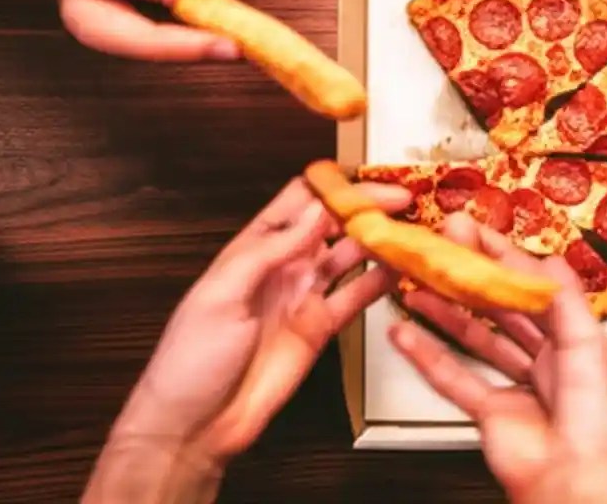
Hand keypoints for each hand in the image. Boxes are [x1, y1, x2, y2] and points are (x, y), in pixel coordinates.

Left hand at [99, 176, 409, 463]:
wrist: (194, 426)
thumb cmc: (191, 358)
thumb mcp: (221, 294)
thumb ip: (270, 250)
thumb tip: (317, 209)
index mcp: (254, 247)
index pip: (301, 200)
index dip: (335, 187)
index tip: (369, 181)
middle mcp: (284, 265)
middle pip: (334, 223)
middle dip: (368, 207)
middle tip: (407, 201)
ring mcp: (304, 295)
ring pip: (352, 255)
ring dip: (380, 240)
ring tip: (415, 229)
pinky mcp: (321, 328)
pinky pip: (357, 297)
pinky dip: (381, 282)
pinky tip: (404, 270)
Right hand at [390, 214, 606, 503]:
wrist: (573, 481)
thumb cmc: (593, 424)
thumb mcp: (587, 345)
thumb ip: (564, 300)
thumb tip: (547, 260)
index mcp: (572, 340)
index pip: (532, 288)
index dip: (503, 259)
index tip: (476, 235)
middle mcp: (544, 359)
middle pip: (500, 307)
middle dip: (471, 278)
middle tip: (442, 251)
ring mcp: (514, 385)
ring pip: (474, 337)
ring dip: (445, 310)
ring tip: (417, 285)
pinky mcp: (489, 411)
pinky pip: (453, 376)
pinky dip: (426, 355)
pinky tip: (406, 334)